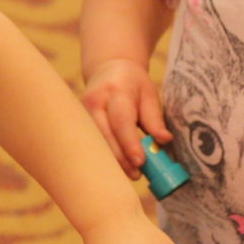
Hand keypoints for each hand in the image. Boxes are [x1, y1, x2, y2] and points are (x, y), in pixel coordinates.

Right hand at [81, 57, 169, 176]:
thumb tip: (163, 141)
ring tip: (130, 173)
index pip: (121, 121)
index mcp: (116, 91)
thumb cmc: (133, 83)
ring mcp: (83, 112)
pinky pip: (92, 142)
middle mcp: (94, 101)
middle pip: (105, 135)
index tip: (141, 162)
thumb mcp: (149, 94)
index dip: (130, 143)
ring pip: (96, 142)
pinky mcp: (79, 122)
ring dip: (113, 160)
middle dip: (121, 158)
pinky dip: (105, 156)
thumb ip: (154, 119)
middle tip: (137, 175)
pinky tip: (117, 167)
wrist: (108, 68)